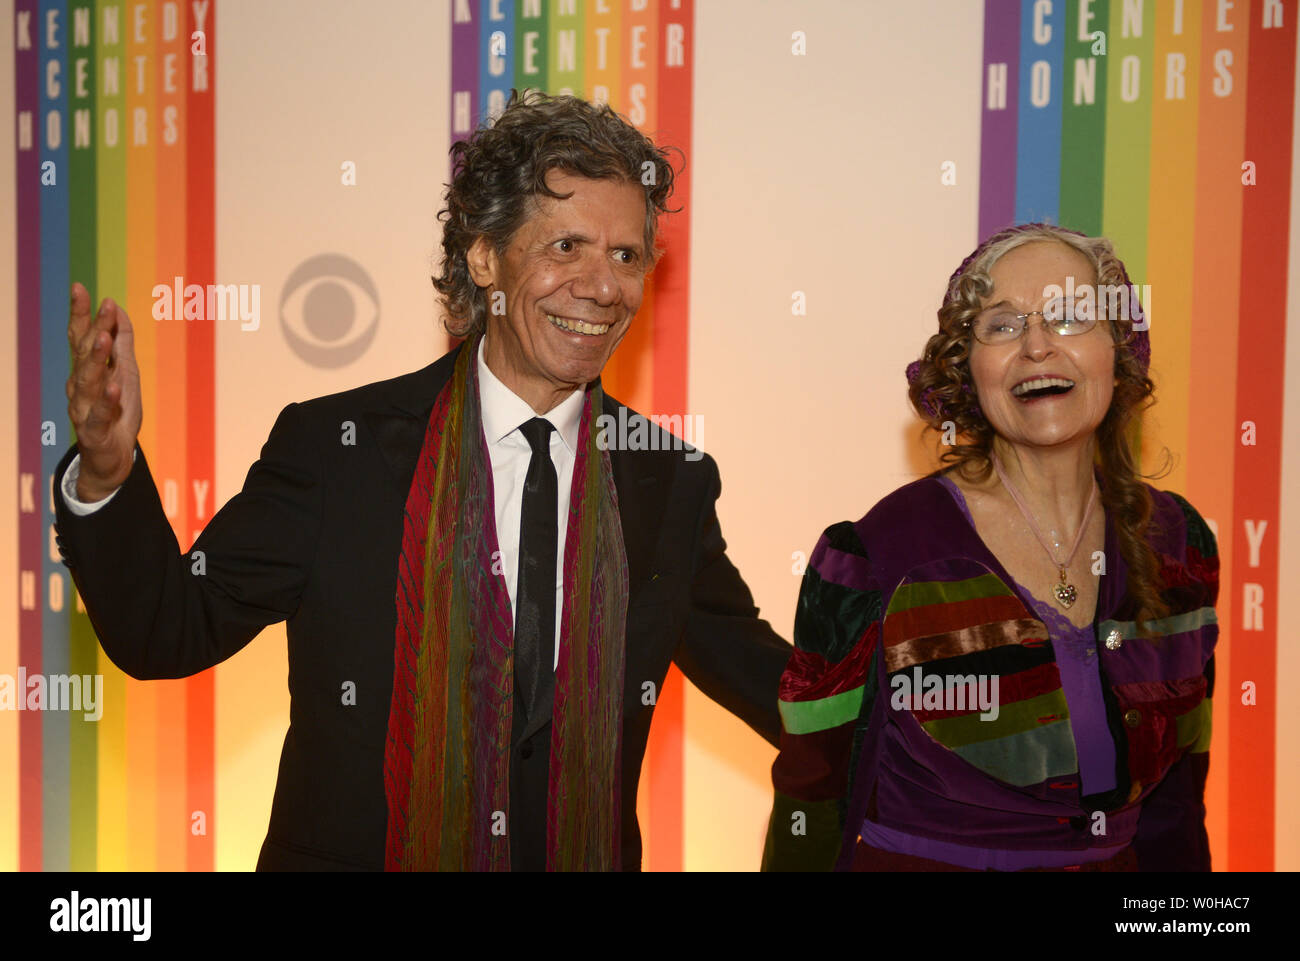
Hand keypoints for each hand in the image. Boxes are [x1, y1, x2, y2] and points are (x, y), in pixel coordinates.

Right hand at [66, 283, 142, 501]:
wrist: (113, 457)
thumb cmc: (117, 411)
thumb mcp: (125, 372)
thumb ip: (121, 342)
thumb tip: (117, 307)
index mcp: (87, 370)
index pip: (80, 337)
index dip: (80, 313)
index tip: (81, 288)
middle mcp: (80, 386)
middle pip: (85, 354)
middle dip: (95, 330)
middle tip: (105, 308)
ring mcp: (85, 408)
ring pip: (88, 381)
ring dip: (96, 359)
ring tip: (105, 339)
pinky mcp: (94, 431)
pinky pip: (99, 415)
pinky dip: (107, 401)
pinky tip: (114, 388)